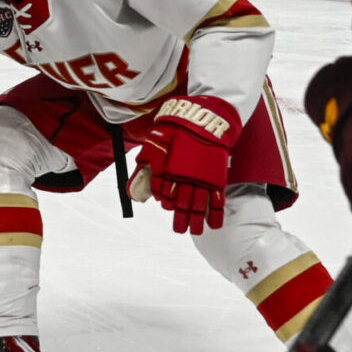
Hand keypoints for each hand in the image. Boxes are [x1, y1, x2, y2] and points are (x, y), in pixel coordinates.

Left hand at [136, 95, 239, 235]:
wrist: (203, 119)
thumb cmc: (176, 129)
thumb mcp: (153, 145)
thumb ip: (145, 168)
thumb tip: (135, 192)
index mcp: (168, 172)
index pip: (165, 195)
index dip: (166, 202)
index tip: (168, 205)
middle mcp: (184, 179)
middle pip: (182, 205)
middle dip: (181, 220)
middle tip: (180, 230)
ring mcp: (202, 179)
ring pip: (198, 206)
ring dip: (196, 221)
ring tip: (196, 232)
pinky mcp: (216, 178)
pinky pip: (217, 200)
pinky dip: (216, 214)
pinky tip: (214, 225)